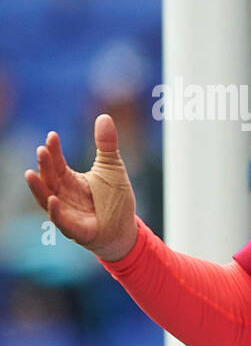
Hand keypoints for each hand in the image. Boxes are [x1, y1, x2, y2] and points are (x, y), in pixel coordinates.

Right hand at [23, 113, 138, 261]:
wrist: (125, 230)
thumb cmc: (115, 199)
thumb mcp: (112, 168)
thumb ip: (106, 144)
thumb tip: (104, 116)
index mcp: (69, 180)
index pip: (57, 163)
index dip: (54, 151)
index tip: (52, 135)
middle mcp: (63, 195)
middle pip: (50, 178)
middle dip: (45, 165)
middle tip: (42, 149)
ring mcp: (67, 213)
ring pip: (48, 199)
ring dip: (39, 187)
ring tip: (30, 173)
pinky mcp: (77, 230)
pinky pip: (63, 221)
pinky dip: (56, 212)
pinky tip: (53, 200)